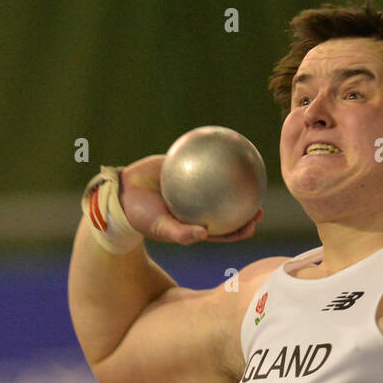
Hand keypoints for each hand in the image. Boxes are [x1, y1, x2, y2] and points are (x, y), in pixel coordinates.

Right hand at [118, 154, 262, 244]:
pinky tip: (224, 148)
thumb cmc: (141, 217)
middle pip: (228, 209)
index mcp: (196, 224)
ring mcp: (194, 188)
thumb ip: (181, 234)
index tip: (253, 224)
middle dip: (246, 208)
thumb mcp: (160, 228)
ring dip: (236, 181)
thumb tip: (204, 234)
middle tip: (260, 204)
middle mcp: (199, 207)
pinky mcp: (185, 169)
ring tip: (250, 173)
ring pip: (219, 184)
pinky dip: (212, 156)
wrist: (122, 194)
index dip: (240, 229)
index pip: (224, 231)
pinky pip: (202, 162)